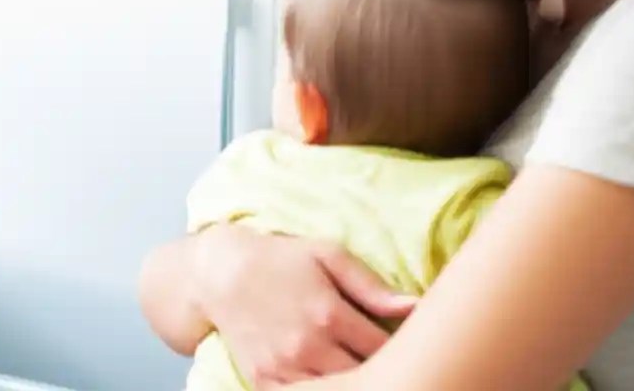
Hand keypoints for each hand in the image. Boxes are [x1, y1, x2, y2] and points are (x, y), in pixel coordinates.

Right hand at [193, 226, 414, 385]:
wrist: (220, 273)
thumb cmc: (280, 259)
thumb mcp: (328, 256)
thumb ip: (371, 285)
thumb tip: (414, 307)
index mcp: (329, 314)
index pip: (384, 348)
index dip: (403, 348)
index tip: (409, 343)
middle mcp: (307, 347)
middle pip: (365, 377)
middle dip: (382, 370)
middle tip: (392, 360)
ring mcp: (284, 368)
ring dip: (353, 384)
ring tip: (360, 368)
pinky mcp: (264, 381)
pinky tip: (331, 379)